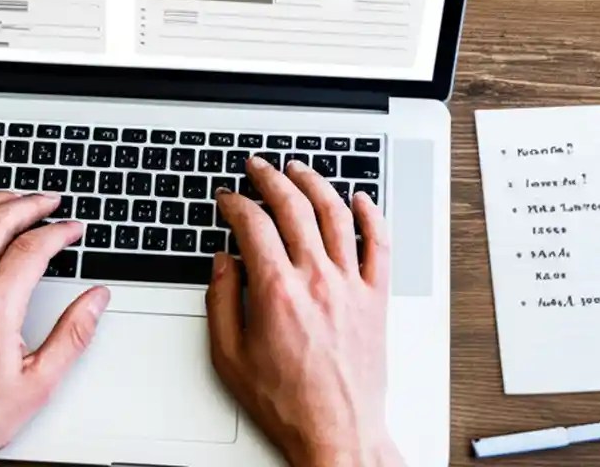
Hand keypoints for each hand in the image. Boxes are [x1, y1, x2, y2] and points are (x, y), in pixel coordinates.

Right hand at [207, 157, 403, 466]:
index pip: (252, 225)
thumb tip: (222, 263)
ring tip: (299, 169)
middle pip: (293, 207)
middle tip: (258, 168)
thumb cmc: (286, 402)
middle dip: (270, 178)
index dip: (235, 203)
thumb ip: (220, 301)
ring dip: (314, 183)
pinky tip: (360, 198)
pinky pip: (379, 244)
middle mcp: (316, 280)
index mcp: (276, 291)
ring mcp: (350, 285)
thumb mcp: (229, 356)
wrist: (336, 431)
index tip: (227, 198)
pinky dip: (372, 214)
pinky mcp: (376, 298)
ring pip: (335, 214)